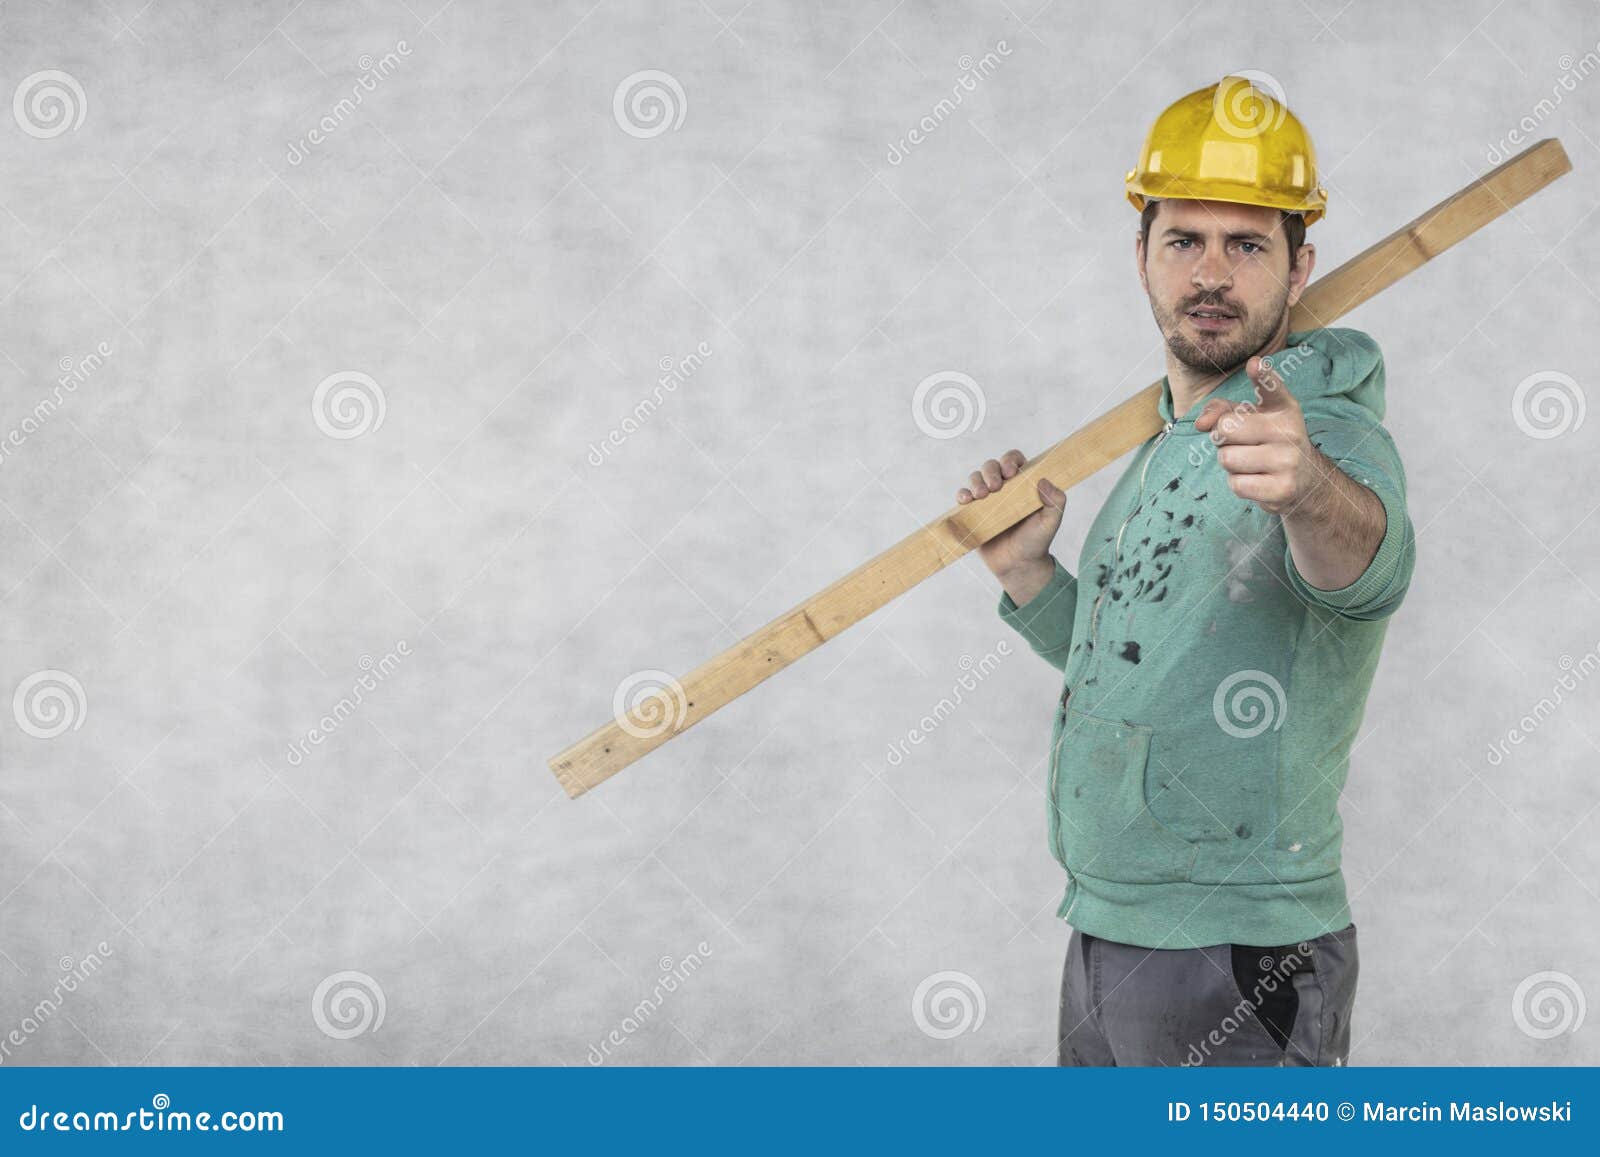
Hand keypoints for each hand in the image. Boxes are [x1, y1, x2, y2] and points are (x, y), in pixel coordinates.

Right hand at [956, 449, 1066, 587]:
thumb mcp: (1051, 521)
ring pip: (975, 478)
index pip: (1014, 460)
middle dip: (990, 471)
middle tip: (995, 488)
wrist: (1018, 565)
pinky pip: (963, 497)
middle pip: (991, 466)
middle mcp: (1004, 488)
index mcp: (1023, 484)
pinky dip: (962, 494)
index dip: (1010, 460)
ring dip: (976, 482)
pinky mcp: (973, 513)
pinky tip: (966, 500)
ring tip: (981, 496)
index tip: (1011, 472)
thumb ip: (1055, 501)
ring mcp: (987, 500)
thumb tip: (1043, 480)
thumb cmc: (1037, 541)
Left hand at [1193, 354, 1322, 516]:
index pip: (1272, 388)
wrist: (1303, 481)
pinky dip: (1238, 484)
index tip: (1254, 365)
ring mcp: (1289, 460)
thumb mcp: (1248, 420)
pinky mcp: (1283, 488)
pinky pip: (1236, 484)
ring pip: (1227, 459)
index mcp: (1283, 408)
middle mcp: (1290, 431)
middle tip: (1242, 443)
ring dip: (1230, 463)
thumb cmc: (1265, 443)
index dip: (1263, 376)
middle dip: (1222, 438)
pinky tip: (1257, 479)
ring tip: (1251, 462)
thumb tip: (1200, 423)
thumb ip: (1220, 410)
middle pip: (1225, 428)